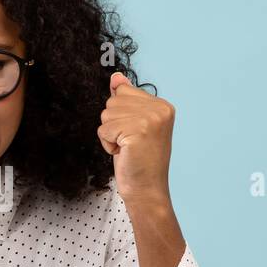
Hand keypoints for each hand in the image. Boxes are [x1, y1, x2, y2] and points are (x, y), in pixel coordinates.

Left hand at [98, 71, 174, 203]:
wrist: (146, 190)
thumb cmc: (138, 161)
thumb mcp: (132, 125)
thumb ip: (125, 100)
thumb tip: (116, 77)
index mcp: (162, 105)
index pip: (123, 92)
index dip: (120, 116)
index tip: (135, 134)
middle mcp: (160, 109)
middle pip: (112, 102)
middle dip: (113, 125)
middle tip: (130, 143)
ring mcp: (150, 119)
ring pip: (106, 115)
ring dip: (110, 135)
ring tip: (127, 148)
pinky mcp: (137, 130)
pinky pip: (104, 129)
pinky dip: (107, 144)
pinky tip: (123, 153)